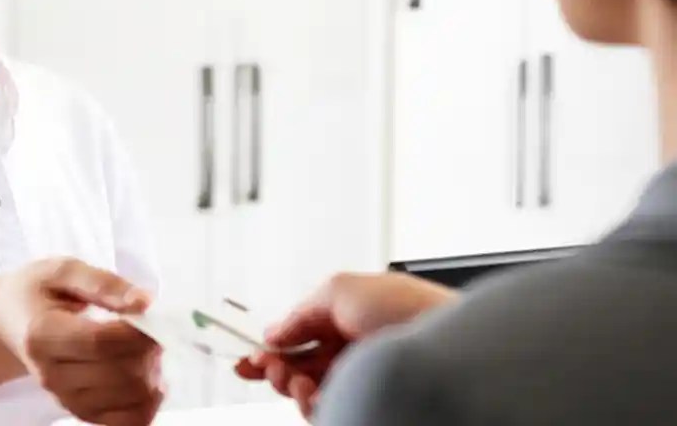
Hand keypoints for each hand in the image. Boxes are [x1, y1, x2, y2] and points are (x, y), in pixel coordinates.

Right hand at [0, 258, 163, 425]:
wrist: (6, 321)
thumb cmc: (36, 291)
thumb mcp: (62, 270)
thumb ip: (102, 283)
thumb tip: (143, 302)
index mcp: (42, 334)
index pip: (100, 342)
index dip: (136, 332)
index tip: (150, 314)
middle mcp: (50, 373)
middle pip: (119, 373)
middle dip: (148, 351)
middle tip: (151, 329)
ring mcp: (63, 397)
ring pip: (128, 399)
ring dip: (151, 374)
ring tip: (145, 349)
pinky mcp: (77, 411)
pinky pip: (124, 423)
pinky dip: (146, 404)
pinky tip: (148, 380)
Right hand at [233, 272, 455, 419]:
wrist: (452, 351)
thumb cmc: (412, 310)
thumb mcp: (341, 289)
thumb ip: (301, 311)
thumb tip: (274, 332)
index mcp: (352, 320)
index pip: (303, 337)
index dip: (273, 348)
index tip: (247, 360)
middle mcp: (357, 353)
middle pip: (300, 368)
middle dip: (275, 368)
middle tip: (267, 369)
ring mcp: (363, 383)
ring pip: (308, 394)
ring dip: (291, 386)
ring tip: (297, 381)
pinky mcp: (365, 404)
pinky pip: (325, 411)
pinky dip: (310, 405)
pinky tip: (313, 394)